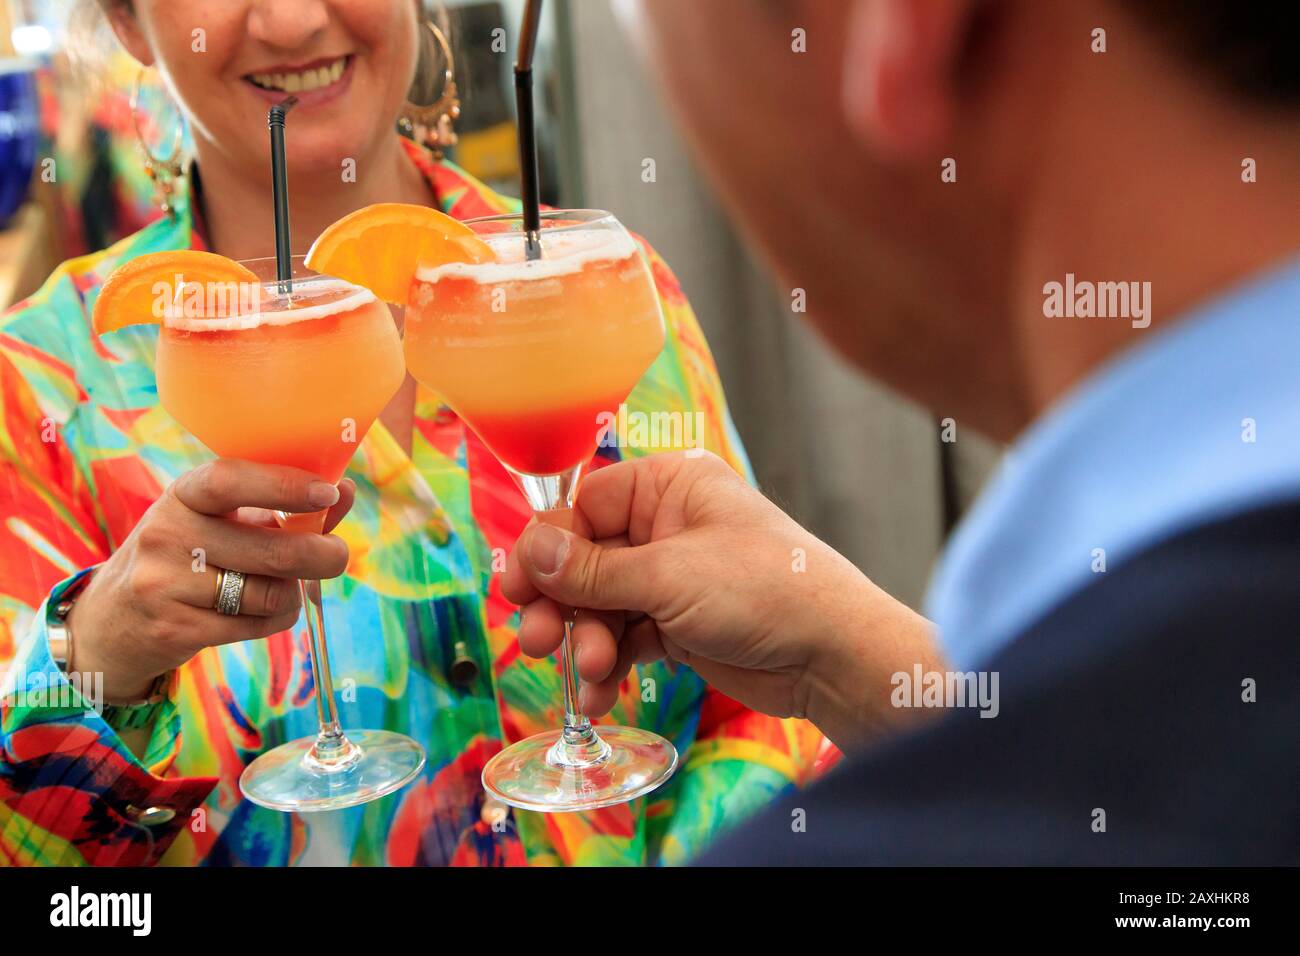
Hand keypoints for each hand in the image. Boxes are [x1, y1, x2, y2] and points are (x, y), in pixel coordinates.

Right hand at [69, 459, 354, 700]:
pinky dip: (275, 620)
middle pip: (272, 551)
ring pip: (270, 594)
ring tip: (281, 588)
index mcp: (183, 495)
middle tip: (337, 556)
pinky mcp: (174, 629)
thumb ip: (283, 508)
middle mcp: (167, 534)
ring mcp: (165, 584)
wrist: (112, 621)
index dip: (284, 486)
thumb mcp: (219, 521)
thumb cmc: (186, 557)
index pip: (230, 480)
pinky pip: (256, 626)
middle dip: (320, 556)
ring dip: (292, 594)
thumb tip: (345, 490)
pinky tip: (261, 613)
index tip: (328, 493)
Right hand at [501, 452, 943, 750]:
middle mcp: (667, 526)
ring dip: (587, 641)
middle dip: (562, 603)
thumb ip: (591, 570)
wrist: (832, 655)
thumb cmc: (763, 590)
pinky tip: (599, 695)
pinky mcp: (680, 625)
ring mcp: (674, 578)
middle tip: (538, 640)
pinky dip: (610, 665)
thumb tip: (526, 549)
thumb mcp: (667, 576)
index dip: (546, 548)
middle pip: (586, 559)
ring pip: (602, 605)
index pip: (584, 507)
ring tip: (590, 672)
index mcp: (669, 486)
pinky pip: (627, 638)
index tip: (516, 588)